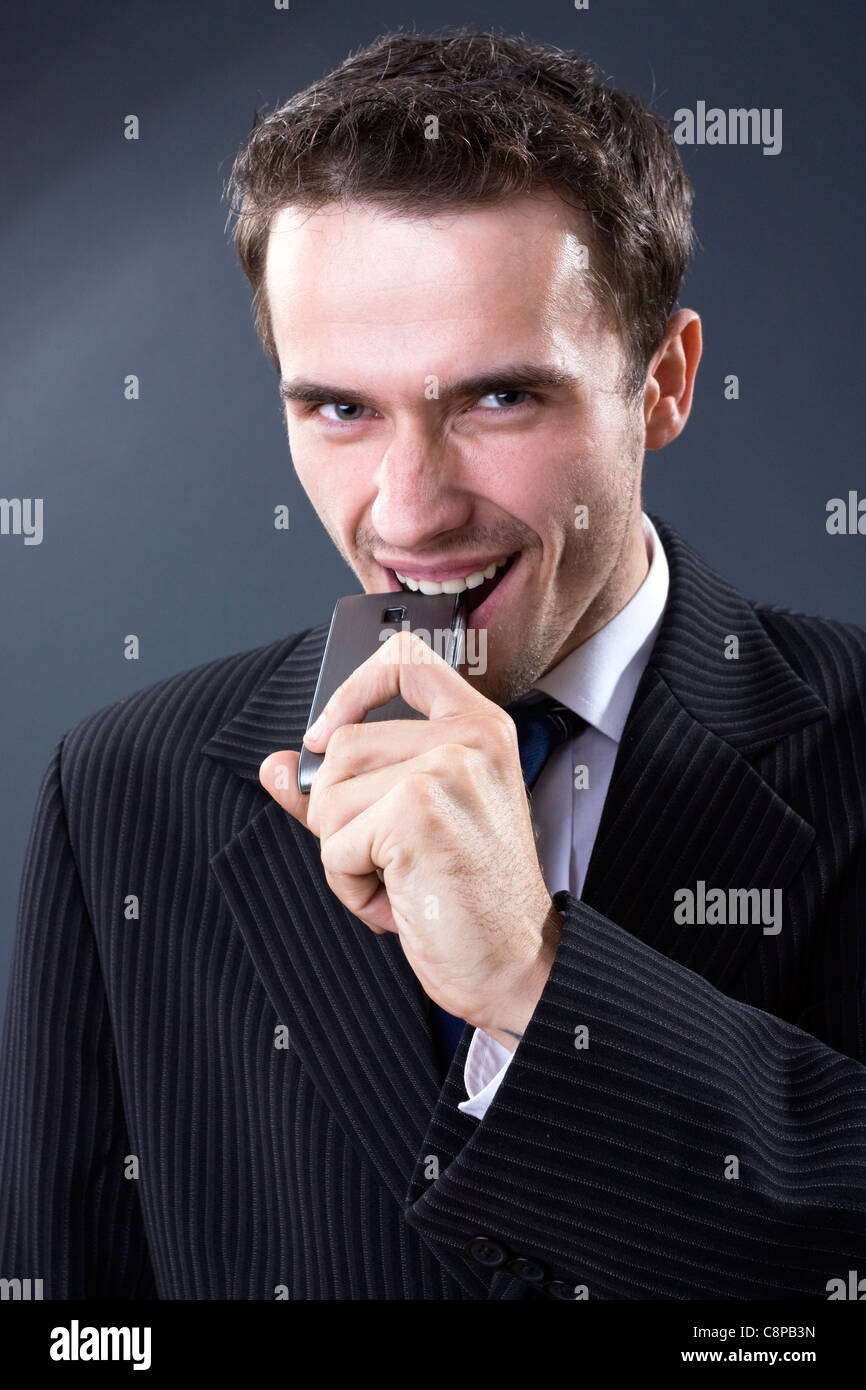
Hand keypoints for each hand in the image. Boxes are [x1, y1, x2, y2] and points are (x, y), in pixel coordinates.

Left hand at [259, 630, 561, 1049]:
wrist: (514, 963)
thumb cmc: (469, 897)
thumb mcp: (408, 824)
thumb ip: (345, 786)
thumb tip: (278, 765)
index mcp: (478, 728)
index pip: (405, 660)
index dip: (352, 688)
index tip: (325, 732)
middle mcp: (469, 739)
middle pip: (342, 747)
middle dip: (341, 815)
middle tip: (392, 856)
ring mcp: (445, 771)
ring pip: (330, 799)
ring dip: (345, 855)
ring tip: (399, 878)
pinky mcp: (416, 815)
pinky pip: (334, 846)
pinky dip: (351, 886)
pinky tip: (398, 898)